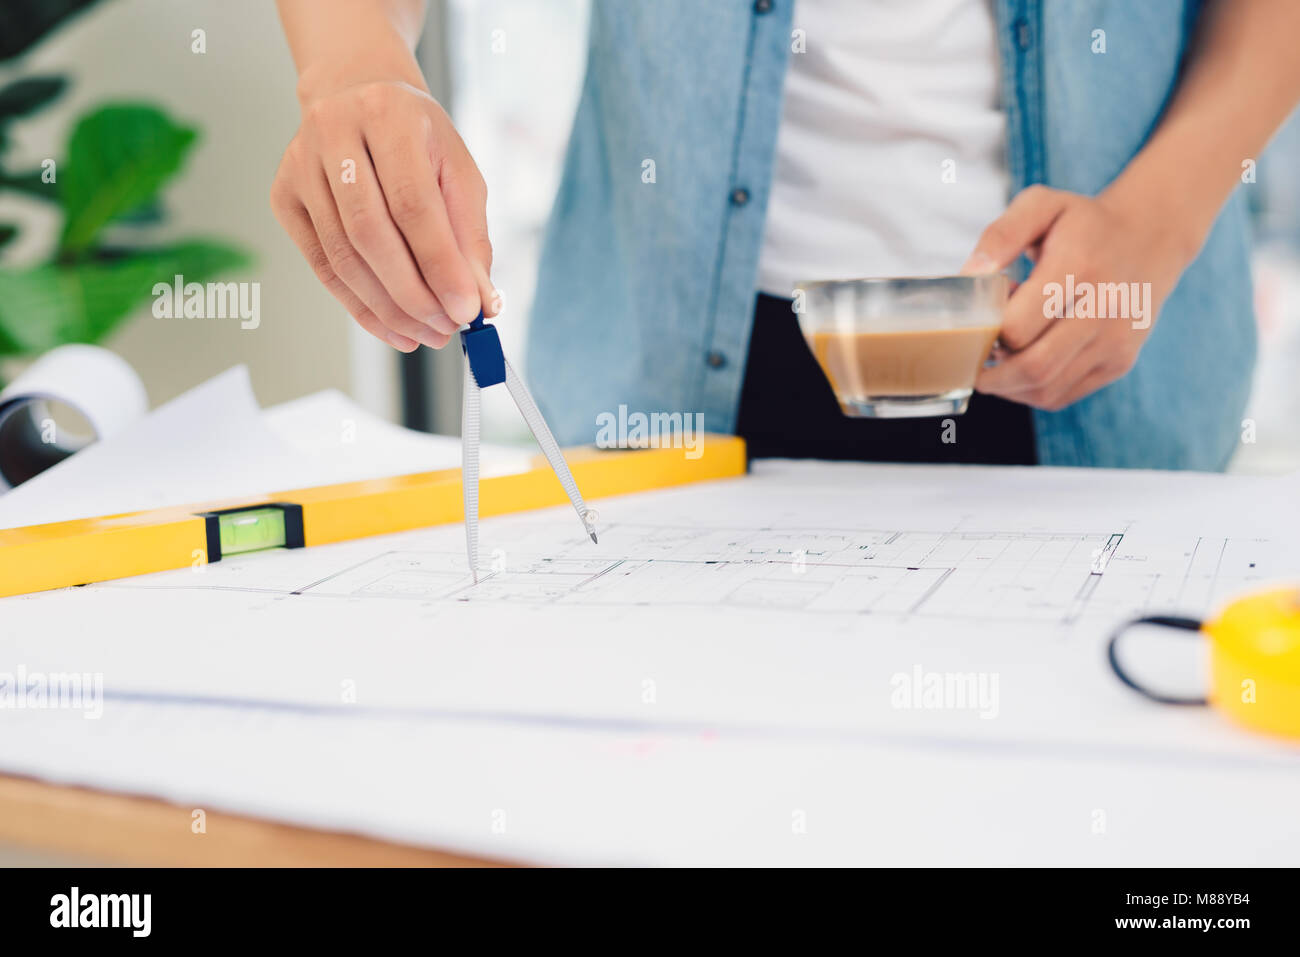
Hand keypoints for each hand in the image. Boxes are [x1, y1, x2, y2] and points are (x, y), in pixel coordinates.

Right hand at [270, 79, 495, 351]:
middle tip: (445, 329)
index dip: (440, 264)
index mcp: (387, 116)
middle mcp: (334, 134)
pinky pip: (321, 266)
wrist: (358, 96)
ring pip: (342, 257)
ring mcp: (300, 165)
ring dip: (387, 308)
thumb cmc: (416, 138)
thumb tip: (481, 302)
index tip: (466, 310)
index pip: (412, 204)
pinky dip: (359, 306)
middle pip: (370, 233)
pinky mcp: (283, 196)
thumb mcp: (458, 173)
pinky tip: (392, 326)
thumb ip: (471, 237)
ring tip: (425, 333)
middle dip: (412, 294)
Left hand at [961, 184, 1193, 410]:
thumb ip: (1000, 235)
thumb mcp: (1042, 204)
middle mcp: (1105, 309)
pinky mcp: (1119, 363)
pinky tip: (1020, 367)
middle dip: (991, 370)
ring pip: (1045, 389)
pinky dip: (1029, 391)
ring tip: (999, 357)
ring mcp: (1116, 341)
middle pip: (1032, 366)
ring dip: (1007, 384)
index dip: (987, 330)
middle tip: (975, 354)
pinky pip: (1061, 395)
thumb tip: (970, 277)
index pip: (1017, 326)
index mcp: (1079, 268)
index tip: (980, 318)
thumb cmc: (1083, 223)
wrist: (1151, 237)